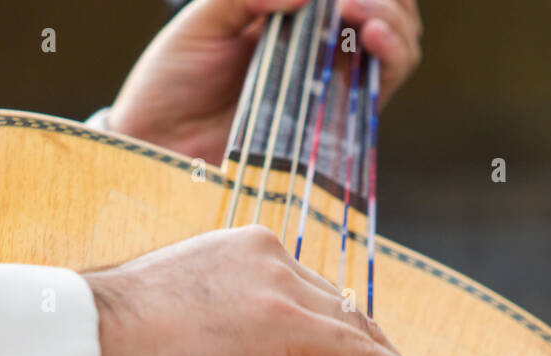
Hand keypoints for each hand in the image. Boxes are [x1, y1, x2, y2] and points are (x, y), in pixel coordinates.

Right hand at [86, 226, 438, 355]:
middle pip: (342, 312)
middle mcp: (269, 256)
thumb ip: (226, 328)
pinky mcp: (282, 323)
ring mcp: (276, 286)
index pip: (311, 297)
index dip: (345, 339)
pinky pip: (354, 355)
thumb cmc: (117, 338)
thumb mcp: (184, 320)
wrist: (87, 333)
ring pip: (355, 334)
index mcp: (246, 250)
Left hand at [107, 0, 422, 163]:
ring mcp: (328, 88)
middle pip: (388, 12)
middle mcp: (317, 51)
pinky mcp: (330, 128)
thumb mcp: (204, 21)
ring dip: (393, 20)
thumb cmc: (169, 81)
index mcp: (289, 18)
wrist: (154, 146)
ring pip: (396, 46)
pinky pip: (379, 92)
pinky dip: (391, 58)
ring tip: (362, 14)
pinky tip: (370, 39)